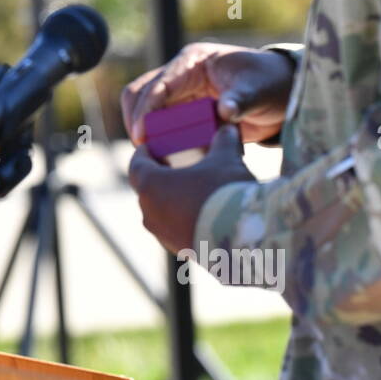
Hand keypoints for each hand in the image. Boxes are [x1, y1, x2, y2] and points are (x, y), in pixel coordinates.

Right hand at [120, 43, 294, 144]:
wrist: (281, 95)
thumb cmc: (270, 84)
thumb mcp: (259, 90)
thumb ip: (241, 100)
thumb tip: (224, 110)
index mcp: (194, 61)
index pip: (160, 83)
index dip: (147, 108)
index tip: (142, 134)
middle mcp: (179, 74)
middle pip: (140, 93)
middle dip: (137, 120)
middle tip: (144, 150)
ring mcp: (178, 93)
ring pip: (143, 109)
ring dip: (144, 130)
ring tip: (152, 155)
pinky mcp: (181, 111)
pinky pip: (158, 125)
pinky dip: (156, 139)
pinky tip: (163, 156)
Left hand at [127, 124, 254, 252]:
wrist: (244, 237)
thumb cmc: (226, 192)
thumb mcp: (226, 158)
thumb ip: (224, 139)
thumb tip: (228, 128)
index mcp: (152, 186)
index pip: (137, 165)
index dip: (142, 153)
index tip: (148, 147)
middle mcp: (150, 213)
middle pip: (147, 190)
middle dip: (157, 176)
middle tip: (171, 165)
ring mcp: (163, 235)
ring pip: (159, 213)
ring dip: (170, 200)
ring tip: (188, 190)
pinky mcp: (180, 251)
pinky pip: (175, 230)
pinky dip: (182, 220)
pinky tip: (201, 214)